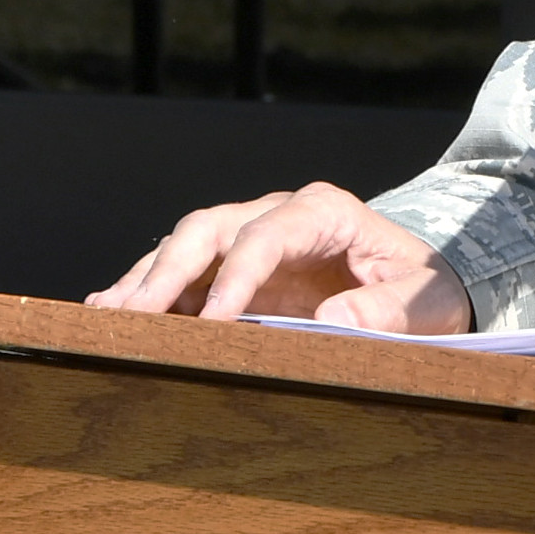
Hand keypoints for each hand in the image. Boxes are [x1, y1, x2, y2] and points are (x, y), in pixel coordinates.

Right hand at [85, 181, 473, 332]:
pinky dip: (147, 292)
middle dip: (168, 270)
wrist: (422, 283)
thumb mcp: (427, 300)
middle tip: (133, 317)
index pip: (267, 235)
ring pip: (184, 248)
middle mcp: (277, 215)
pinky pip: (183, 274)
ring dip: (145, 282)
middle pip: (209, 229)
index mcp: (324, 213)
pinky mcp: (234, 270)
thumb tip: (332, 318)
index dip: (237, 275)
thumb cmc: (427, 288)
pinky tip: (111, 315)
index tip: (215, 320)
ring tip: (106, 318)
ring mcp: (250, 239)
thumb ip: (388, 309)